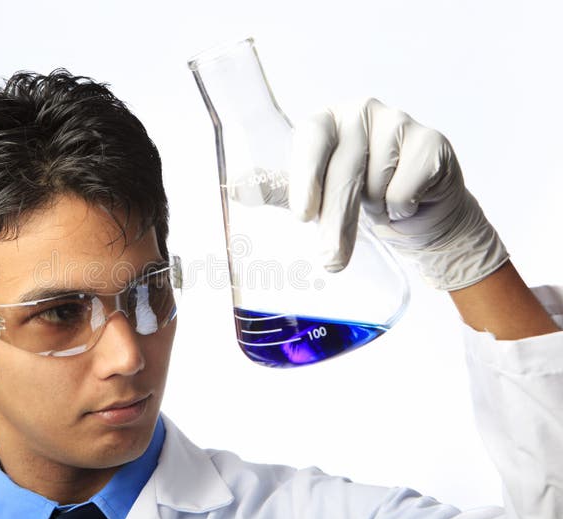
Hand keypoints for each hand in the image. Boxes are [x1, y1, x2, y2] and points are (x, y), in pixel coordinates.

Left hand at [288, 98, 507, 290]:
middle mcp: (359, 111)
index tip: (302, 215)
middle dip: (337, 222)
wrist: (414, 206)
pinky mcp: (432, 141)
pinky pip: (407, 187)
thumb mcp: (313, 192)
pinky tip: (406, 201)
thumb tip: (231, 188)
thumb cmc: (356, 194)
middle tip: (331, 261)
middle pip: (344, 171)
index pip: (311, 140)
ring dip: (374, 210)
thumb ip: (277, 189)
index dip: (306, 176)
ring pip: (377, 181)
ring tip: (377, 208)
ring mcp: (398, 121)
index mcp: (324, 120)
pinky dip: (403, 206)